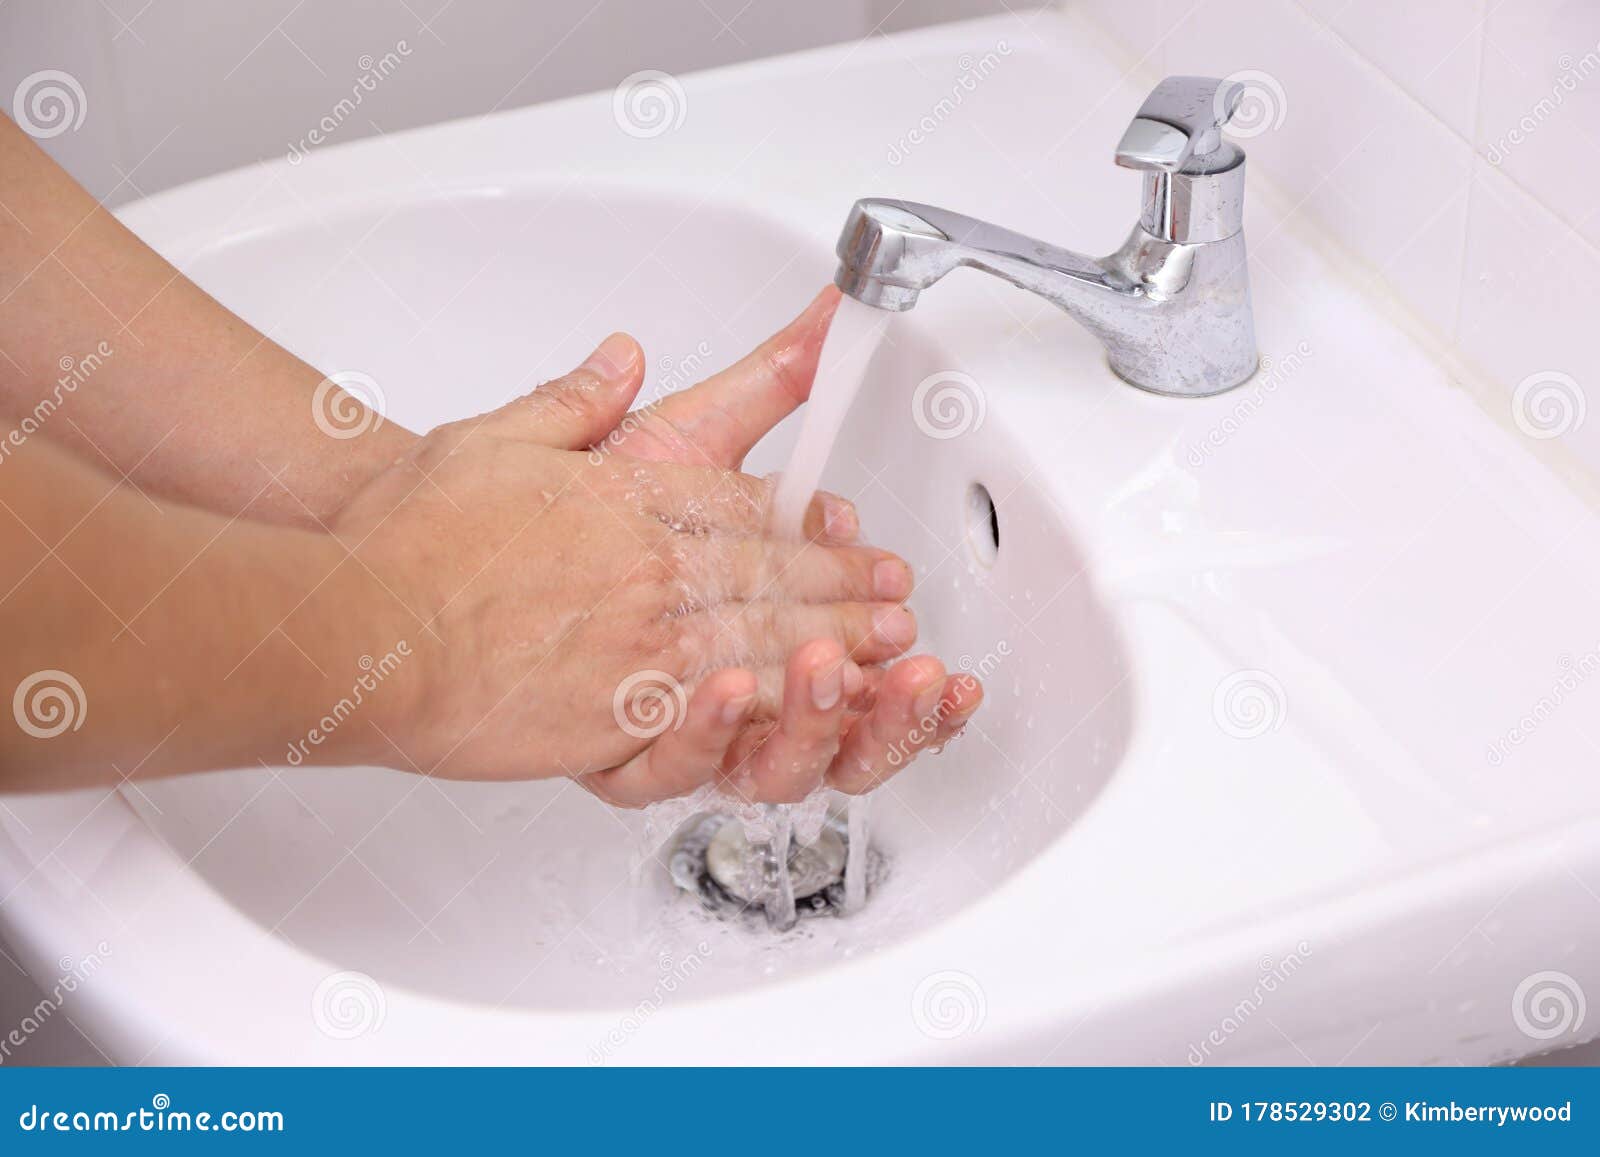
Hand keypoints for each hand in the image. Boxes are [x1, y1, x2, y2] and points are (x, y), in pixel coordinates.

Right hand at [337, 331, 951, 802]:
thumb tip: (620, 354)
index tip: (848, 527)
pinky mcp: (617, 715)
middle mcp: (647, 568)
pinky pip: (717, 715)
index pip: (741, 503)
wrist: (362, 629)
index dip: (807, 521)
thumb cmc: (412, 539)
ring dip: (831, 647)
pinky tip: (810, 712)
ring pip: (762, 641)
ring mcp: (640, 643)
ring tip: (882, 654)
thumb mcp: (495, 436)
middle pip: (770, 575)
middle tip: (897, 597)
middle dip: (844, 587)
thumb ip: (573, 397)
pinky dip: (775, 709)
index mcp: (627, 498)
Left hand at [567, 288, 982, 803]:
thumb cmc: (543, 507)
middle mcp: (715, 664)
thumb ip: (757, 383)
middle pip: (821, 682)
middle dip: (874, 665)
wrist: (421, 579)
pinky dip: (709, 739)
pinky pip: (676, 770)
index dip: (864, 584)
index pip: (830, 594)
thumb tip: (826, 313)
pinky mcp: (617, 756)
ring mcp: (672, 714)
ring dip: (815, 714)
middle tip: (905, 639)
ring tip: (837, 669)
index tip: (896, 573)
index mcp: (742, 597)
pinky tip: (724, 696)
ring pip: (772, 744)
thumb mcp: (670, 435)